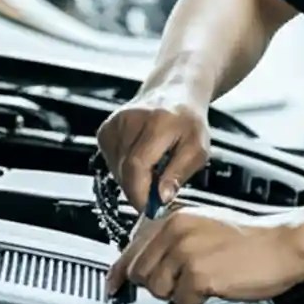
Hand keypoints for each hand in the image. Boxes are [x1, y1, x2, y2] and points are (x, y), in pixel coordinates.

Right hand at [96, 89, 210, 212]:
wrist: (174, 93)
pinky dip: (125, 169)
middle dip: (140, 190)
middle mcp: (130, 119)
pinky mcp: (105, 129)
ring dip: (134, 179)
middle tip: (159, 191)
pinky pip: (111, 162)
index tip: (151, 209)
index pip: (137, 166)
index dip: (141, 194)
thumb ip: (179, 173)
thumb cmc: (188, 122)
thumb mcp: (197, 149)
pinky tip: (142, 159)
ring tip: (154, 167)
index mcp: (157, 122)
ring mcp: (114, 123)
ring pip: (117, 170)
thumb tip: (162, 197)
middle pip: (124, 171)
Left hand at [106, 206, 303, 303]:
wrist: (281, 245)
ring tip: (202, 280)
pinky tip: (215, 286)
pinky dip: (197, 302)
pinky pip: (182, 303)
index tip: (113, 284)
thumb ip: (170, 239)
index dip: (120, 271)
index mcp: (174, 218)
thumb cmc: (248, 239)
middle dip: (159, 283)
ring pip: (158, 290)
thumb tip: (139, 262)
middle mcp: (176, 232)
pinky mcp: (200, 275)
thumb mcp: (202, 226)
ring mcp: (186, 253)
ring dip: (179, 293)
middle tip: (183, 281)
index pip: (134, 247)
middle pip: (141, 273)